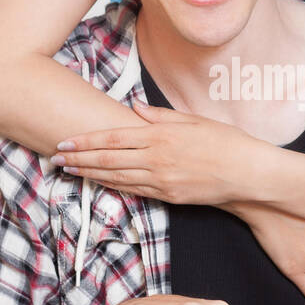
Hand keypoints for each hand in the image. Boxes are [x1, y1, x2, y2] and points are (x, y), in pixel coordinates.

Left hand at [52, 101, 262, 205]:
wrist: (249, 174)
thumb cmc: (226, 142)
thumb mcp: (195, 120)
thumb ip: (161, 115)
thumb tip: (134, 107)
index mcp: (161, 136)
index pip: (113, 138)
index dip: (85, 141)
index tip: (64, 141)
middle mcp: (157, 159)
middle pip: (107, 160)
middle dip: (78, 159)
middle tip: (55, 158)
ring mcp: (162, 181)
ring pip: (116, 178)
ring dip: (89, 174)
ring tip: (69, 170)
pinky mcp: (168, 197)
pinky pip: (134, 191)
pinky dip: (112, 186)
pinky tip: (98, 183)